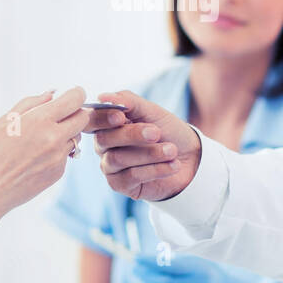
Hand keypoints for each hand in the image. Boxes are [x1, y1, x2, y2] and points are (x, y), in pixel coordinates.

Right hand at [0, 87, 90, 218]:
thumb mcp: (4, 121)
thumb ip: (31, 104)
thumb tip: (52, 94)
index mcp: (39, 120)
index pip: (76, 98)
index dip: (75, 94)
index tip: (69, 96)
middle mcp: (54, 138)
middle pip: (83, 117)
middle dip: (75, 113)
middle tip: (58, 116)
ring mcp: (58, 158)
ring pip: (76, 137)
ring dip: (65, 134)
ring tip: (40, 140)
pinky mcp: (58, 173)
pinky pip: (66, 155)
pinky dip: (57, 152)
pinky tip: (35, 157)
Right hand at [83, 89, 201, 200]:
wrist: (190, 157)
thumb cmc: (167, 131)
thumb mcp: (151, 111)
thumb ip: (129, 102)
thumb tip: (103, 97)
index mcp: (107, 125)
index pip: (92, 120)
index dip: (103, 118)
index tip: (122, 116)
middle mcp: (104, 146)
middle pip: (104, 139)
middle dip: (131, 135)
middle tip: (156, 132)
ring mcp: (110, 167)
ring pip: (117, 159)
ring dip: (148, 153)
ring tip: (172, 150)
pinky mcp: (120, 185)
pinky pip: (131, 176)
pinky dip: (155, 169)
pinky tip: (173, 165)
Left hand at [132, 253, 261, 282]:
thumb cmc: (200, 272)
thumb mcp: (191, 261)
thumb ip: (171, 261)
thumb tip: (145, 262)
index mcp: (198, 270)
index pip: (170, 266)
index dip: (150, 262)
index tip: (136, 257)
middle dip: (146, 276)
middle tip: (135, 269)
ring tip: (145, 279)